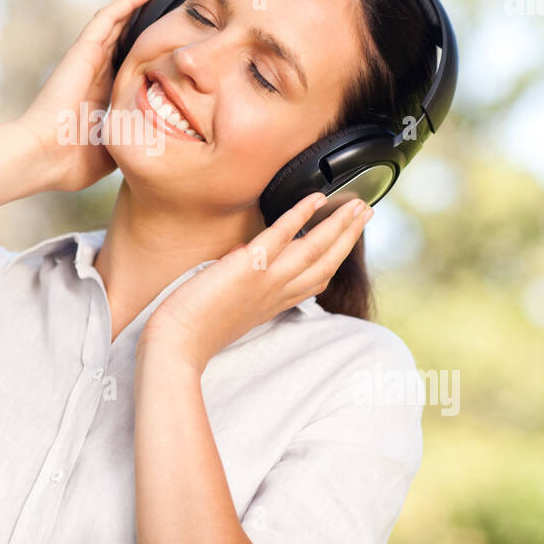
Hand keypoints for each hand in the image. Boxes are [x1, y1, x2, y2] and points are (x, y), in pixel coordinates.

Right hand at [14, 0, 169, 192]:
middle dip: (151, 19)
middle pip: (128, 35)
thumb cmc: (77, 159)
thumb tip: (165, 141)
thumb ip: (138, 135)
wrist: (48, 155)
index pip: (135, 63)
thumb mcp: (120, 144)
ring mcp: (91, 57)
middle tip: (180, 4)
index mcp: (107, 93)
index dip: (154, 51)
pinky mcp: (84, 48)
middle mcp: (99, 70)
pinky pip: (111, 15)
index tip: (181, 43)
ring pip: (121, 19)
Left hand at [139, 193, 374, 373]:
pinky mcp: (249, 266)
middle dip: (349, 237)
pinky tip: (316, 198)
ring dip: (340, 225)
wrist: (176, 345)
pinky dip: (301, 215)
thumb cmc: (192, 331)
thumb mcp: (228, 309)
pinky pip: (281, 235)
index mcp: (272, 304)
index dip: (334, 259)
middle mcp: (277, 293)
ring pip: (316, 249)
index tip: (345, 241)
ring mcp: (266, 280)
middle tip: (366, 212)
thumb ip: (241, 286)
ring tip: (357, 204)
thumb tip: (241, 260)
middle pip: (326, 263)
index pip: (314, 281)